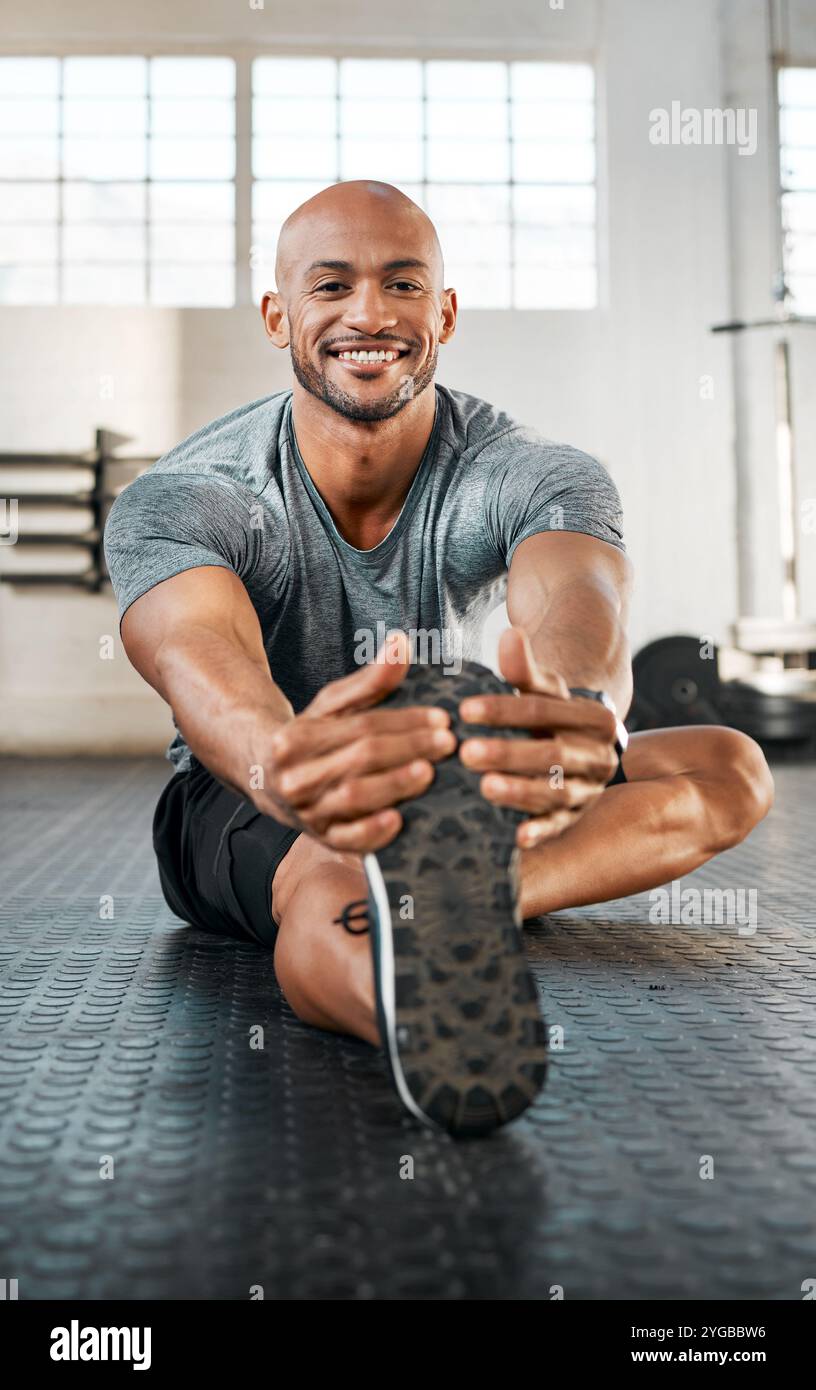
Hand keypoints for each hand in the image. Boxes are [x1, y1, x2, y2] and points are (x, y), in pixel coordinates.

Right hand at [248, 631, 456, 851]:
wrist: (268, 781)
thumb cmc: (311, 739)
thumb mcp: (333, 707)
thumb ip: (370, 680)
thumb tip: (401, 642)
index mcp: (297, 739)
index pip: (362, 726)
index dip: (405, 721)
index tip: (442, 717)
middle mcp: (296, 776)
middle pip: (361, 758)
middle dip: (408, 749)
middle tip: (448, 743)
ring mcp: (306, 811)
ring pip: (354, 797)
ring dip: (395, 785)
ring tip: (430, 773)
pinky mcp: (319, 838)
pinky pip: (346, 840)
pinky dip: (372, 832)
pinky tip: (399, 821)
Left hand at [458, 627, 618, 848]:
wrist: (575, 748)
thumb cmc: (547, 715)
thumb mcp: (541, 690)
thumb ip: (524, 667)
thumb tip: (509, 633)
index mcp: (593, 717)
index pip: (544, 710)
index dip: (504, 710)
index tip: (464, 710)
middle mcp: (597, 755)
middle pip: (551, 753)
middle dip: (509, 752)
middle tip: (466, 752)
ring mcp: (589, 790)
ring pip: (557, 792)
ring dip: (521, 791)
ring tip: (484, 787)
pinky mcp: (575, 818)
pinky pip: (560, 827)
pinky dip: (540, 833)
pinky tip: (516, 838)